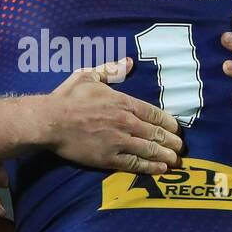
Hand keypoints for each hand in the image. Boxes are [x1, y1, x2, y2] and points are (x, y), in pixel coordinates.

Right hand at [43, 58, 183, 173]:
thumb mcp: (89, 75)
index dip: (168, 122)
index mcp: (123, 102)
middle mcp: (125, 122)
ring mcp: (118, 141)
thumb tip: (128, 62)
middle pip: (156, 133)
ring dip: (166, 155)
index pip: (154, 113)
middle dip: (172, 141)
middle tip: (181, 147)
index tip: (176, 129)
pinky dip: (150, 167)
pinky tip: (161, 169)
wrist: (51, 121)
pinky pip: (134, 163)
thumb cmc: (68, 98)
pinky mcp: (109, 158)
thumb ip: (111, 70)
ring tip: (175, 160)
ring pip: (149, 149)